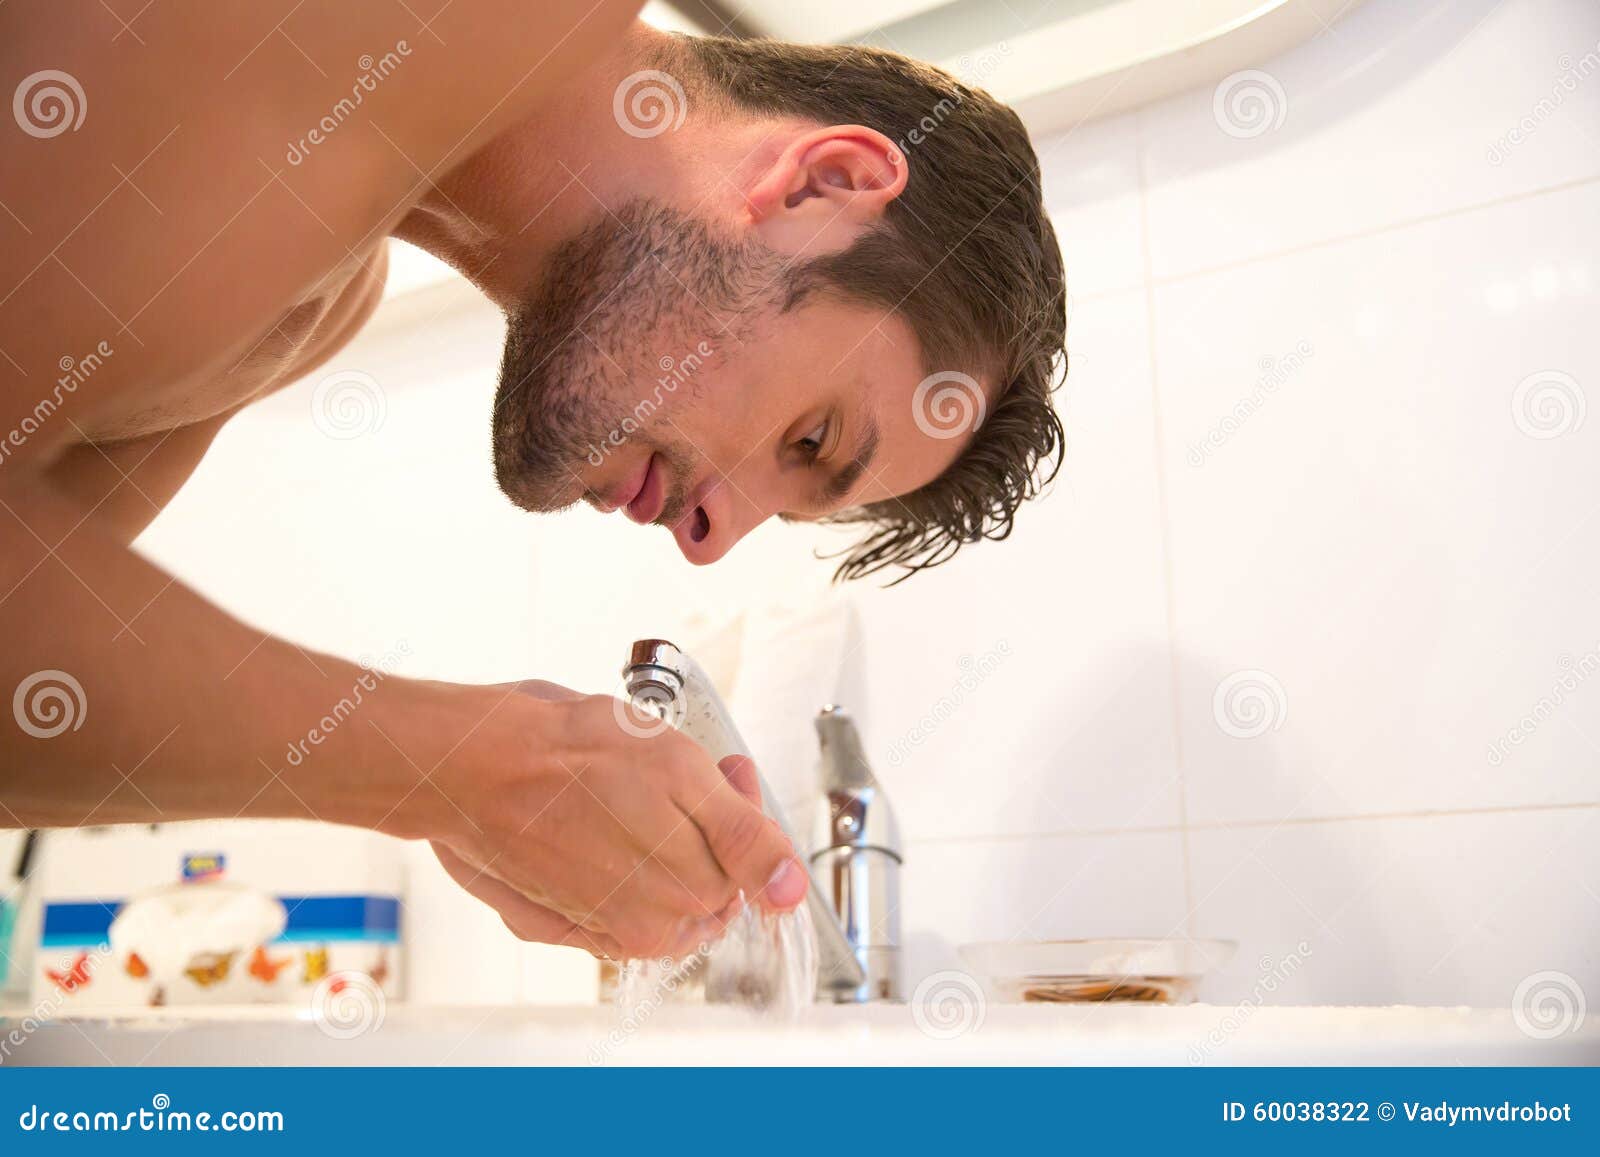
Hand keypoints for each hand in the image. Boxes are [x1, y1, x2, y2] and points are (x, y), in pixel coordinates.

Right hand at [415, 681, 808, 958]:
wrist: (468, 763)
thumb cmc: (565, 755)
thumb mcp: (680, 771)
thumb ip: (745, 838)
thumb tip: (792, 890)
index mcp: (686, 896)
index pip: (748, 866)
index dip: (739, 804)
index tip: (719, 768)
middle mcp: (643, 926)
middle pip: (704, 878)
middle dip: (699, 820)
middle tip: (669, 767)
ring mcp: (594, 925)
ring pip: (654, 885)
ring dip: (648, 835)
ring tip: (619, 785)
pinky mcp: (550, 917)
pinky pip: (600, 895)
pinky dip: (599, 857)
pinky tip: (582, 819)